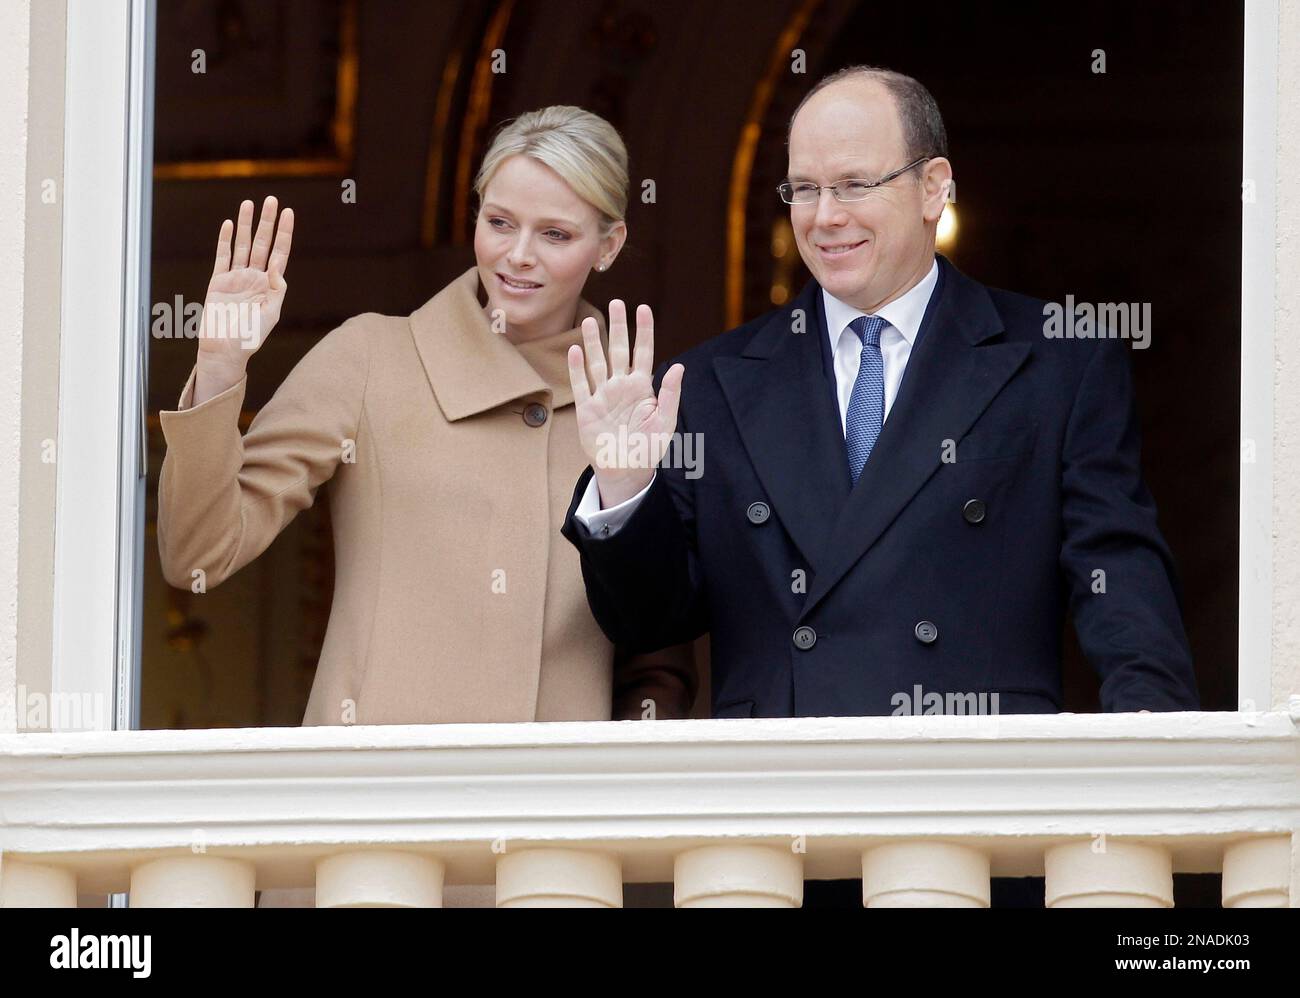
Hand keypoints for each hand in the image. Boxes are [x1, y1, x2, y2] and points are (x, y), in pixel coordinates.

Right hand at [194, 196, 293, 400]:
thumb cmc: (251, 336)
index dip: (284, 233)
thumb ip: (277, 289)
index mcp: (270, 285)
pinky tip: (230, 224)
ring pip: (243, 245)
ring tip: (249, 203)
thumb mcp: (271, 313)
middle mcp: (254, 277)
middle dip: (267, 222)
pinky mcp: (218, 281)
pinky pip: (223, 256)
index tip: (289, 213)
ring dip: (246, 224)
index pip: (280, 253)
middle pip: (262, 243)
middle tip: (272, 200)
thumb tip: (278, 265)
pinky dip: (225, 240)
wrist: (226, 349)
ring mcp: (236, 278)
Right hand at [567, 299, 684, 507]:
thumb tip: (678, 366)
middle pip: (619, 350)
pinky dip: (577, 368)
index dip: (644, 330)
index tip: (643, 308)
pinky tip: (574, 350)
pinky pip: (580, 384)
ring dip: (594, 342)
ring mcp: (603, 396)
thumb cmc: (648, 448)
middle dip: (618, 326)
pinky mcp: (586, 409)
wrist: (626, 470)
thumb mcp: (665, 422)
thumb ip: (670, 394)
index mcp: (642, 387)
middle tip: (616, 302)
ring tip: (590, 320)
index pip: (643, 352)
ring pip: (597, 362)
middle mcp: (621, 386)